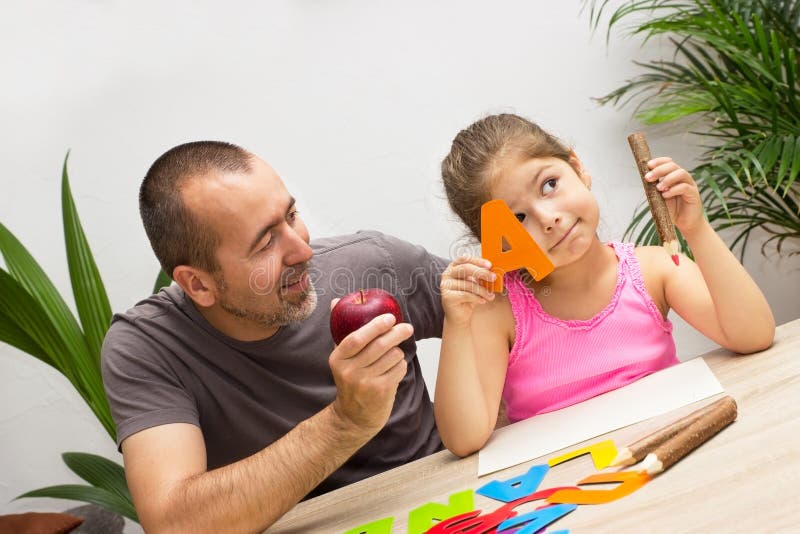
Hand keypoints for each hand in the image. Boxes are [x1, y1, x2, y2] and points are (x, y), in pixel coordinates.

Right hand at [328, 298, 412, 435]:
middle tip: (407, 327)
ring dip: (398, 353)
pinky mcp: (381, 391)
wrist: (353, 417)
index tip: (389, 317)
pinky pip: (399, 368)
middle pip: (379, 345)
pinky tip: (394, 370)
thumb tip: (336, 301)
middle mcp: (349, 372)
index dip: (374, 326)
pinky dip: (401, 365)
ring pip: (393, 356)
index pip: (355, 338)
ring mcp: (365, 383)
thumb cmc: (350, 380)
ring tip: (393, 357)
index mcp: (337, 359)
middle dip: (397, 333)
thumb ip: (341, 330)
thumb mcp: (341, 358)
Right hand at [440, 256, 495, 326]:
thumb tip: (492, 271)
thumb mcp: (475, 283)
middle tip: (493, 277)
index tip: (489, 265)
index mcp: (454, 267)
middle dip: (481, 272)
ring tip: (491, 295)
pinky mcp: (447, 297)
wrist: (459, 315)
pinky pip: (465, 295)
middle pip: (465, 269)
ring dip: (482, 290)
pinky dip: (477, 298)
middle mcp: (447, 274)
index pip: (465, 259)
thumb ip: (480, 276)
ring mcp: (445, 285)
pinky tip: (483, 301)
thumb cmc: (468, 297)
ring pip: (468, 284)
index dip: (477, 261)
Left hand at [645, 157, 705, 235]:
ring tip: (658, 188)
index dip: (658, 161)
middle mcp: (683, 178)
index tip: (648, 165)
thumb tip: (644, 181)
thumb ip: (654, 189)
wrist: (685, 223)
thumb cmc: (672, 209)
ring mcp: (690, 184)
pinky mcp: (694, 194)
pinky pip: (685, 187)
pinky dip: (673, 190)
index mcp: (674, 176)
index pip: (668, 162)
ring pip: (681, 173)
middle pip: (673, 166)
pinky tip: (665, 196)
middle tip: (648, 177)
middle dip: (659, 170)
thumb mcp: (659, 198)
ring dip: (667, 179)